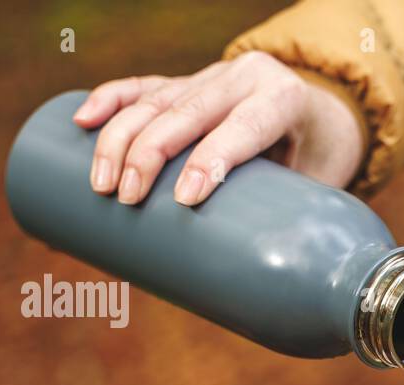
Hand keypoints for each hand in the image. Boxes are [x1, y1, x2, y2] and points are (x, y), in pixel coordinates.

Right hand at [73, 51, 364, 205]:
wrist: (320, 116)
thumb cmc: (316, 164)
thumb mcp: (318, 186)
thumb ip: (292, 223)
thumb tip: (262, 289)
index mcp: (283, 99)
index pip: (243, 126)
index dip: (212, 159)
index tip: (184, 198)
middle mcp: (244, 79)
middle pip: (189, 111)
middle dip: (149, 153)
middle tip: (125, 199)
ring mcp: (211, 76)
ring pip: (157, 99)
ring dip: (120, 138)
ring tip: (100, 184)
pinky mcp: (185, 82)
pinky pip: (142, 86)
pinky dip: (109, 100)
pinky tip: (83, 120)